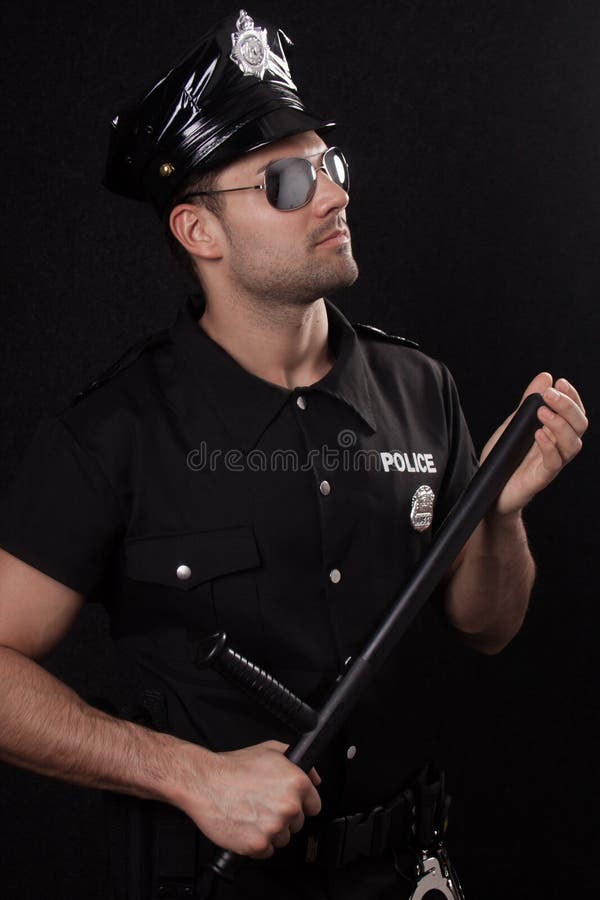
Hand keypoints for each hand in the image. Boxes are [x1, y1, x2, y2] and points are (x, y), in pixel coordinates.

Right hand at [177, 740, 321, 858]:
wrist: (205, 782)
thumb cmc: (234, 766)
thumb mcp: (271, 750)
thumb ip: (300, 763)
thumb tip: (315, 778)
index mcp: (296, 783)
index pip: (314, 805)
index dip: (300, 804)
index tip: (287, 802)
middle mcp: (289, 806)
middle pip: (297, 823)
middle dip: (283, 816)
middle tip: (263, 804)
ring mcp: (274, 827)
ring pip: (282, 838)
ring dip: (270, 831)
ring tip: (252, 813)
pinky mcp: (258, 844)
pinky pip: (266, 851)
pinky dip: (256, 843)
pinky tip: (245, 825)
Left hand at [481, 372, 587, 515]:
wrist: (491, 490)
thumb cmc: (504, 458)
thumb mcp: (514, 425)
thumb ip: (528, 404)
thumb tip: (546, 376)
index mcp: (556, 433)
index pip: (575, 413)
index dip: (573, 397)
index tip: (561, 382)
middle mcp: (559, 447)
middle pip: (579, 426)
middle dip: (568, 407)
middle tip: (550, 394)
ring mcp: (552, 463)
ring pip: (573, 444)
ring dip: (560, 425)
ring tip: (542, 412)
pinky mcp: (542, 478)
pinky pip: (554, 463)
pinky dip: (549, 447)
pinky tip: (538, 434)